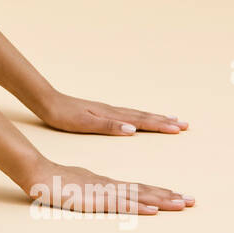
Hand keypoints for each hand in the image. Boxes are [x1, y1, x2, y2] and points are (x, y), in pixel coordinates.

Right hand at [22, 159, 193, 213]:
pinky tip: (152, 211)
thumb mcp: (78, 187)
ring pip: (137, 197)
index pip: (138, 189)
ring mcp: (102, 192)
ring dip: (161, 201)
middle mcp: (109, 186)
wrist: (36, 173)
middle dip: (169, 196)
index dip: (159, 193)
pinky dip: (138, 208)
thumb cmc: (52, 181)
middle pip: (144, 191)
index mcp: (106, 184)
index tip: (179, 197)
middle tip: (192, 201)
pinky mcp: (93, 200)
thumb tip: (105, 195)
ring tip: (181, 204)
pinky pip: (120, 205)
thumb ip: (93, 191)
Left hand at [38, 93, 186, 135]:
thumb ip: (109, 126)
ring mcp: (109, 111)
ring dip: (156, 118)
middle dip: (165, 121)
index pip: (142, 120)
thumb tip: (133, 129)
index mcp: (112, 115)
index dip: (161, 125)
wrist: (48, 103)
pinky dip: (141, 117)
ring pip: (138, 114)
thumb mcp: (85, 123)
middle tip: (185, 125)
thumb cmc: (64, 115)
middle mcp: (114, 112)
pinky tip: (141, 120)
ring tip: (172, 120)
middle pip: (145, 116)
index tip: (179, 129)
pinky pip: (129, 115)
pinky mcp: (102, 113)